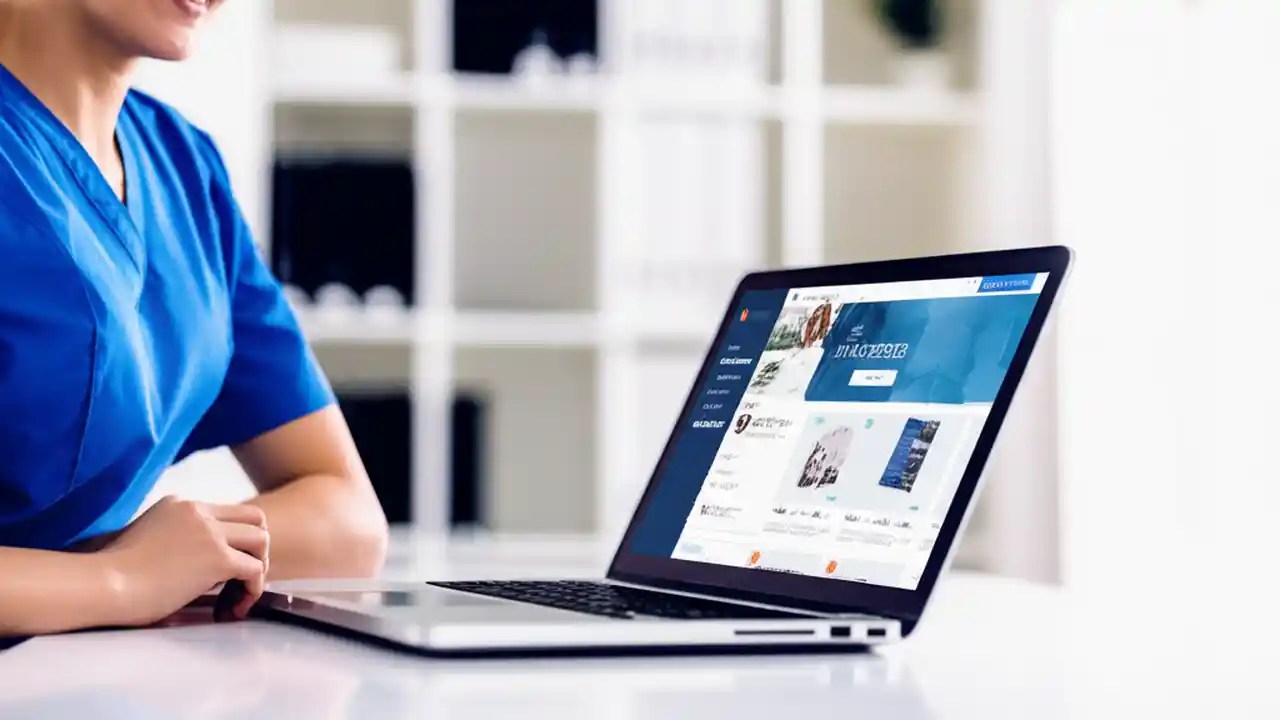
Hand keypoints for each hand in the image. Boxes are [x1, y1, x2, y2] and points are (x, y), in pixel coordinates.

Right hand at [99, 496, 269, 624]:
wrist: (103, 584)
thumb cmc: (113, 574)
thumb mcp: (148, 541)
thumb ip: (176, 542)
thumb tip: (200, 568)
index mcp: (181, 504)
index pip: (228, 513)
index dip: (235, 541)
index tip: (224, 571)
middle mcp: (199, 511)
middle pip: (255, 519)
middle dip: (256, 549)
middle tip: (242, 578)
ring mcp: (210, 532)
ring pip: (261, 540)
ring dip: (258, 569)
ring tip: (239, 596)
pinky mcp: (217, 557)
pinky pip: (255, 571)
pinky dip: (252, 590)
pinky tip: (234, 607)